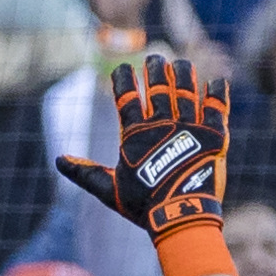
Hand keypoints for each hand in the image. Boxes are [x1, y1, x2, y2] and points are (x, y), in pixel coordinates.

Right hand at [57, 55, 229, 244]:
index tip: (124, 68)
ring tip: (181, 64)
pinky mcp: (213, 134)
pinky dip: (216, 92)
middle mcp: (163, 122)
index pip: (126, 95)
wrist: (182, 216)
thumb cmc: (144, 206)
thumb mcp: (109, 190)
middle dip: (155, 67)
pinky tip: (215, 82)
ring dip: (183, 73)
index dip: (123, 77)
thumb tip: (59, 160)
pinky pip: (216, 106)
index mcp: (136, 133)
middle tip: (155, 59)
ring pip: (187, 88)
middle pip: (158, 84)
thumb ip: (85, 173)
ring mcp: (190, 126)